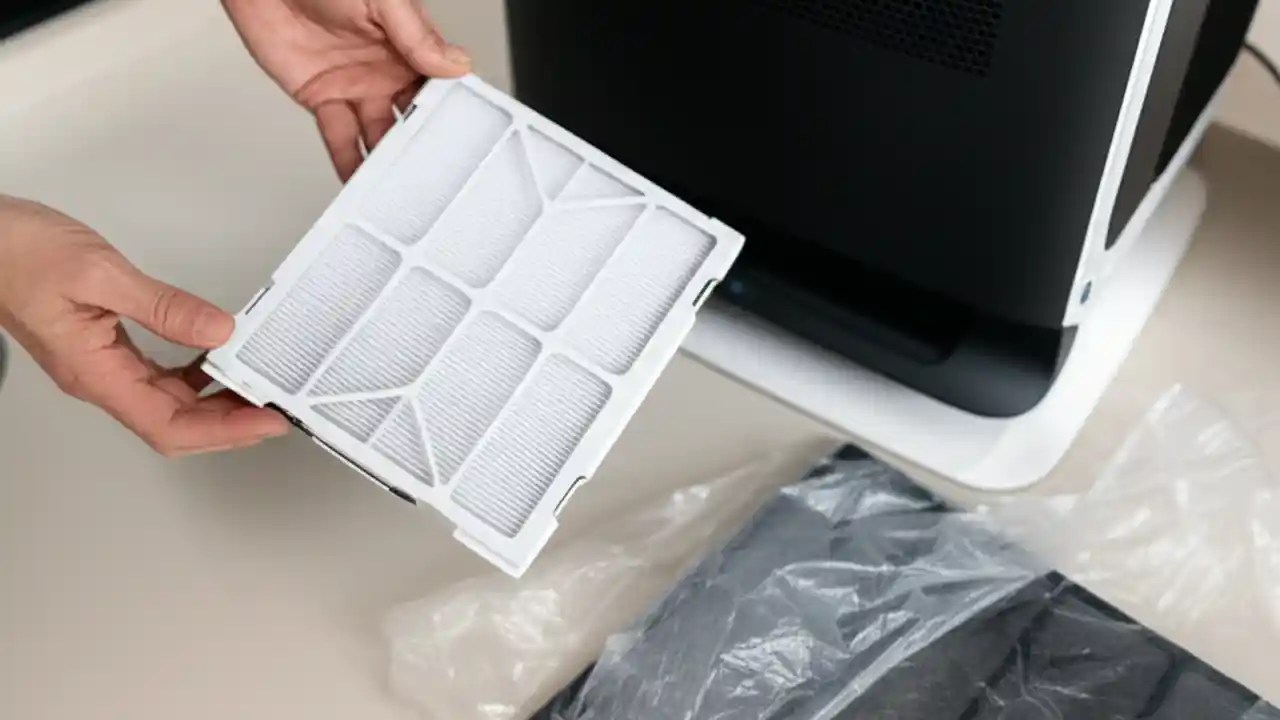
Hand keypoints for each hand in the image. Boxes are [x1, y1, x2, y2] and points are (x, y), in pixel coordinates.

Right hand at [0, 196, 289, 455]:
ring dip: (215, 402)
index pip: (171, 425)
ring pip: (168, 402)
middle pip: (175, 423)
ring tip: (256, 387)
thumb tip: (219, 331)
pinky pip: (157, 375)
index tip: (267, 422)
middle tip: (277, 409)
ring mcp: (100, 365)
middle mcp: (98, 378)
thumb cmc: (16, 252)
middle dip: (229, 423)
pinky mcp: (102, 346)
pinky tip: (217, 357)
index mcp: (95, 373)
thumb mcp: (99, 273)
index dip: (225, 431)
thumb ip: (163, 306)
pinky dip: (194, 374)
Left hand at [223, 0, 471, 180]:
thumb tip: (456, 63)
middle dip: (421, 147)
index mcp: (408, 44)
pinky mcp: (320, 96)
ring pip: (377, 134)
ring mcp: (354, 85)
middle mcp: (385, 68)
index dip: (448, 115)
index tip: (458, 142)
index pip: (438, 88)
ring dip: (386, 160)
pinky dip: (348, 161)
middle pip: (411, 119)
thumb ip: (417, 35)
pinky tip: (360, 180)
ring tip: (397, 186)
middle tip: (429, 174)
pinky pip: (338, 136)